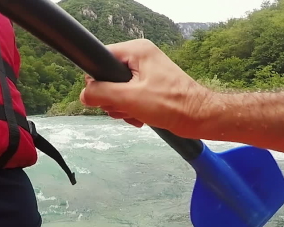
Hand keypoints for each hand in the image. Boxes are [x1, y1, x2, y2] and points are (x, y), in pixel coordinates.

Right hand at [79, 39, 211, 137]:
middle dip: (113, 99)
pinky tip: (141, 118)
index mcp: (137, 50)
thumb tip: (84, 94)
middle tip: (127, 108)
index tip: (108, 97)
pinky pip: (130, 97)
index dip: (98, 81)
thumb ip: (101, 94)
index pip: (101, 59)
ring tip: (137, 114)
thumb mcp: (130, 99)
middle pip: (108, 77)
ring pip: (118, 90)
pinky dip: (132, 110)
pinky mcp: (151, 86)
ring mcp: (147, 71)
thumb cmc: (173, 104)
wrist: (199, 117)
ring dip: (123, 107)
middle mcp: (141, 57)